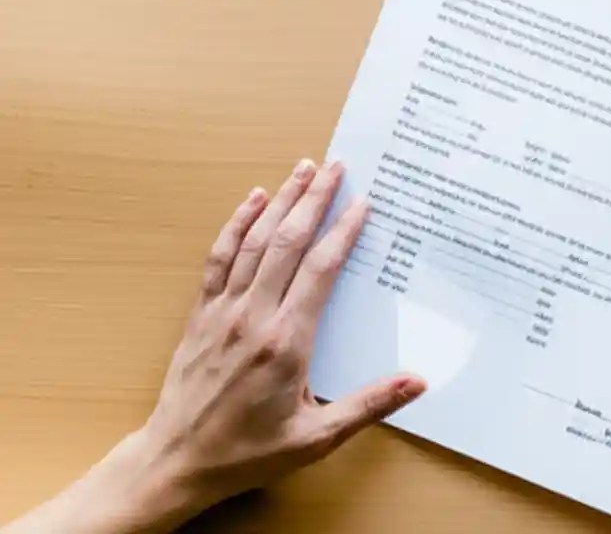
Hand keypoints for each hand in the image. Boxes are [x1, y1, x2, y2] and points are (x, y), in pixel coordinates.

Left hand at [3, 159, 424, 533]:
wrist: (177, 462)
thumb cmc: (247, 453)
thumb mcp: (316, 439)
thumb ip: (368, 405)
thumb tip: (417, 383)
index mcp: (285, 343)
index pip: (319, 271)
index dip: (342, 232)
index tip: (362, 203)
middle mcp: (252, 317)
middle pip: (286, 243)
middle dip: (314, 199)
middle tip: (336, 166)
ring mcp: (222, 312)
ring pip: (254, 242)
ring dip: (280, 202)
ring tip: (302, 169)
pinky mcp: (201, 315)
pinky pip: (220, 259)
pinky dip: (236, 225)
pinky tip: (251, 201)